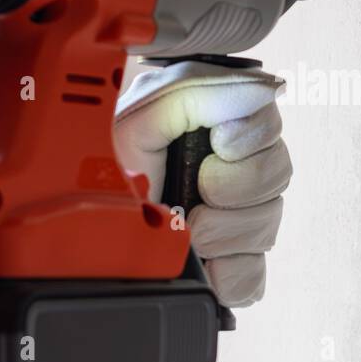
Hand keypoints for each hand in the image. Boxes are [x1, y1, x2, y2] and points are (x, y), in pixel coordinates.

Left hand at [114, 60, 290, 307]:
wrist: (82, 239)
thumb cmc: (101, 171)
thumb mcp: (139, 116)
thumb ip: (199, 90)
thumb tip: (262, 87)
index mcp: (210, 126)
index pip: (270, 122)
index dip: (250, 137)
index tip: (220, 144)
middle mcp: (226, 169)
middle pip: (278, 173)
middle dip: (235, 187)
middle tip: (198, 192)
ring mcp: (231, 220)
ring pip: (268, 224)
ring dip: (226, 231)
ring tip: (189, 229)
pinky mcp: (228, 267)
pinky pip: (255, 274)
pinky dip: (228, 273)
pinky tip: (203, 261)